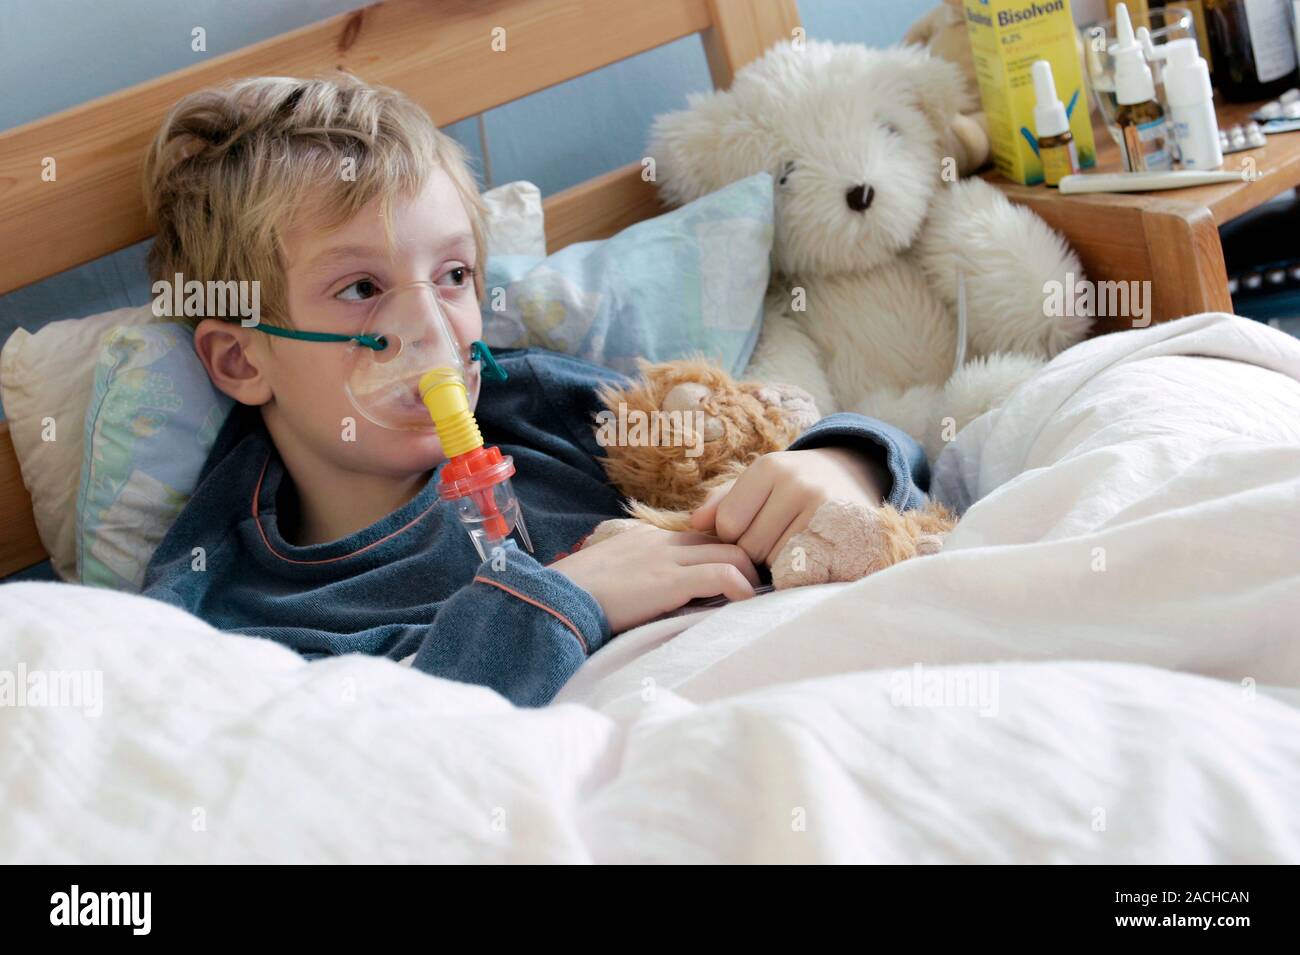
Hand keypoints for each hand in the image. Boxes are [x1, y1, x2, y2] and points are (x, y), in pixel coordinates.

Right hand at [550, 524, 758, 632]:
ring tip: (758, 595)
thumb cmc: (575, 598)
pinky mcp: (669, 580)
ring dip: (751, 573)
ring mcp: (666, 559)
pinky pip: (721, 575)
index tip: (739, 572)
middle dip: (746, 557)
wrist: (552, 601)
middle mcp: (660, 541)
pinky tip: (747, 603)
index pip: (700, 535)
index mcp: (647, 539)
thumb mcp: (612, 578)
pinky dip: (741, 588)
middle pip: (722, 537)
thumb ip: (640, 578)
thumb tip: (659, 598)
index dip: (724, 551)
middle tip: (760, 582)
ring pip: (730, 551)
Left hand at [689, 447, 886, 566]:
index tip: (751, 528)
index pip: (728, 524)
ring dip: (777, 563)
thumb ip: (723, 500)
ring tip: (792, 545)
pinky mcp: (844, 532)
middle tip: (774, 540)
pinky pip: (803, 569)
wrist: (852, 476)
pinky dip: (799, 571)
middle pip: (750, 547)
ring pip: (775, 561)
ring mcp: (823, 508)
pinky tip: (806, 557)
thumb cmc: (791, 484)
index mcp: (769, 468)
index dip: (733, 536)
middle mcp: (797, 483)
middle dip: (756, 552)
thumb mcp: (758, 481)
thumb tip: (696, 523)